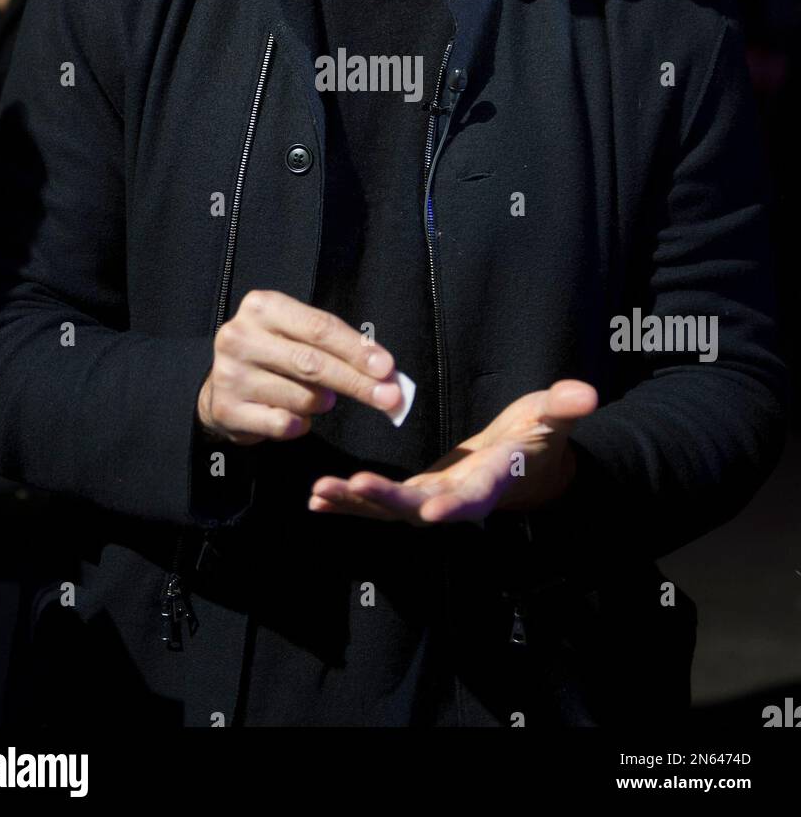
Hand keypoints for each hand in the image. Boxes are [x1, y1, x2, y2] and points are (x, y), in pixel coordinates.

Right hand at [196, 289, 403, 443]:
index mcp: (262, 307)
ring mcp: (229, 374)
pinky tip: (292, 414)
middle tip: (390, 398)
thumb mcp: (298, 334)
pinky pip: (284, 424)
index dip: (357, 349)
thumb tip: (386, 374)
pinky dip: (300, 424)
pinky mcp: (226, 409)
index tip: (387, 368)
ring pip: (303, 398)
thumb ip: (337, 347)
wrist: (222, 385)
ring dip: (323, 403)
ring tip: (315, 397)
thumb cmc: (274, 353)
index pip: (320, 328)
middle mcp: (240, 336)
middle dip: (357, 382)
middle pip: (313, 363)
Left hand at [307, 379, 597, 525]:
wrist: (526, 466)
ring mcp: (435, 500)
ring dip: (355, 503)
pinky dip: (349, 503)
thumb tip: (585, 393)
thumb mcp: (551, 417)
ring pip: (392, 510)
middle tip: (351, 484)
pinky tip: (317, 500)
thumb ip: (562, 407)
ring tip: (319, 493)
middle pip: (421, 508)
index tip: (434, 511)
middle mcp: (460, 498)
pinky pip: (379, 505)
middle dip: (385, 500)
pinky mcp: (417, 496)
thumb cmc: (539, 438)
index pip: (475, 497)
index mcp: (493, 479)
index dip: (456, 505)